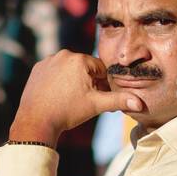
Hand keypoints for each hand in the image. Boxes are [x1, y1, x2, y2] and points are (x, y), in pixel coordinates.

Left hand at [9, 51, 144, 146]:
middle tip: (82, 100)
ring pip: (69, 70)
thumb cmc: (67, 112)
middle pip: (84, 68)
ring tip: (69, 99)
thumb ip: (118, 100)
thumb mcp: (96, 105)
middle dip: (88, 82)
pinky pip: (54, 72)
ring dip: (73, 81)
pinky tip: (57, 96)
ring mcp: (48, 61)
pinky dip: (58, 81)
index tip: (96, 97)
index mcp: (79, 59)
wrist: (36, 121)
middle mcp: (63, 55)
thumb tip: (140, 103)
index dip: (101, 84)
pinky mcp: (37, 68)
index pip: (100, 69)